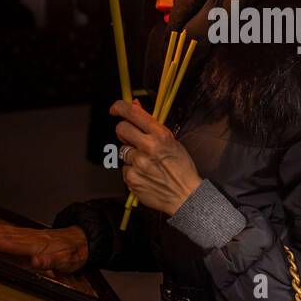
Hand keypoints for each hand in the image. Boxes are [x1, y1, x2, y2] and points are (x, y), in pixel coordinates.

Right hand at [0, 220, 88, 272]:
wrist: (82, 240)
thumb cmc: (72, 254)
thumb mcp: (66, 262)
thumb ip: (50, 262)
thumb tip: (36, 262)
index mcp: (37, 246)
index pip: (13, 245)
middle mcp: (31, 238)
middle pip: (6, 236)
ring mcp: (29, 235)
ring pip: (7, 231)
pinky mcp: (29, 234)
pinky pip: (11, 230)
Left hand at [111, 99, 202, 215]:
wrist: (185, 195)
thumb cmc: (182, 169)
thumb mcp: (172, 141)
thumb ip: (151, 125)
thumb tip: (135, 105)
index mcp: (160, 135)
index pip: (132, 113)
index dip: (120, 108)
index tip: (115, 109)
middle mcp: (148, 147)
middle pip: (121, 129)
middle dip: (124, 132)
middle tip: (132, 138)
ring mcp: (138, 163)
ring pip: (123, 151)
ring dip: (132, 155)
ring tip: (147, 164)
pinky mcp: (131, 178)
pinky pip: (125, 169)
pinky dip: (133, 171)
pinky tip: (145, 175)